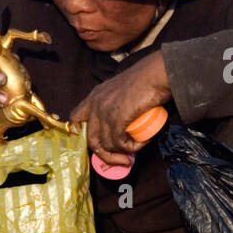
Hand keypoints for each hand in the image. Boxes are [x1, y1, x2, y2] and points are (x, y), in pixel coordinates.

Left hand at [70, 52, 170, 166]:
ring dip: (121, 153)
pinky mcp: (116, 117)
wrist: (155, 73)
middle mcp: (96, 104)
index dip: (81, 134)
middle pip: (90, 139)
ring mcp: (105, 111)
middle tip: (122, 159)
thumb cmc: (146, 79)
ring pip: (105, 144)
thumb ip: (118, 101)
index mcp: (95, 96)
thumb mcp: (122, 89)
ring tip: (137, 148)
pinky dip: (131, 147)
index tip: (96, 143)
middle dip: (106, 155)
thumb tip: (124, 123)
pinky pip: (119, 142)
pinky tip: (142, 143)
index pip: (76, 118)